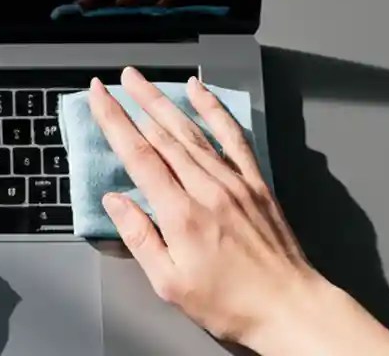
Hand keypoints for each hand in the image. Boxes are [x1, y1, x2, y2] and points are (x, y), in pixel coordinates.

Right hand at [91, 68, 388, 355]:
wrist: (289, 308)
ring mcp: (234, 182)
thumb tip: (115, 202)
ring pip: (192, 131)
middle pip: (162, 135)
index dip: (114, 121)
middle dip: (134, 103)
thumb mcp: (169, 283)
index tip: (99, 97)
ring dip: (164, 101)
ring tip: (143, 81)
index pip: (139, 155)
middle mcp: (207, 189)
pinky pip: (232, 136)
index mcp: (181, 214)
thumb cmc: (230, 303)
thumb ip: (139, 237)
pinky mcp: (255, 183)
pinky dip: (214, 110)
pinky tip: (201, 92)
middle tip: (115, 81)